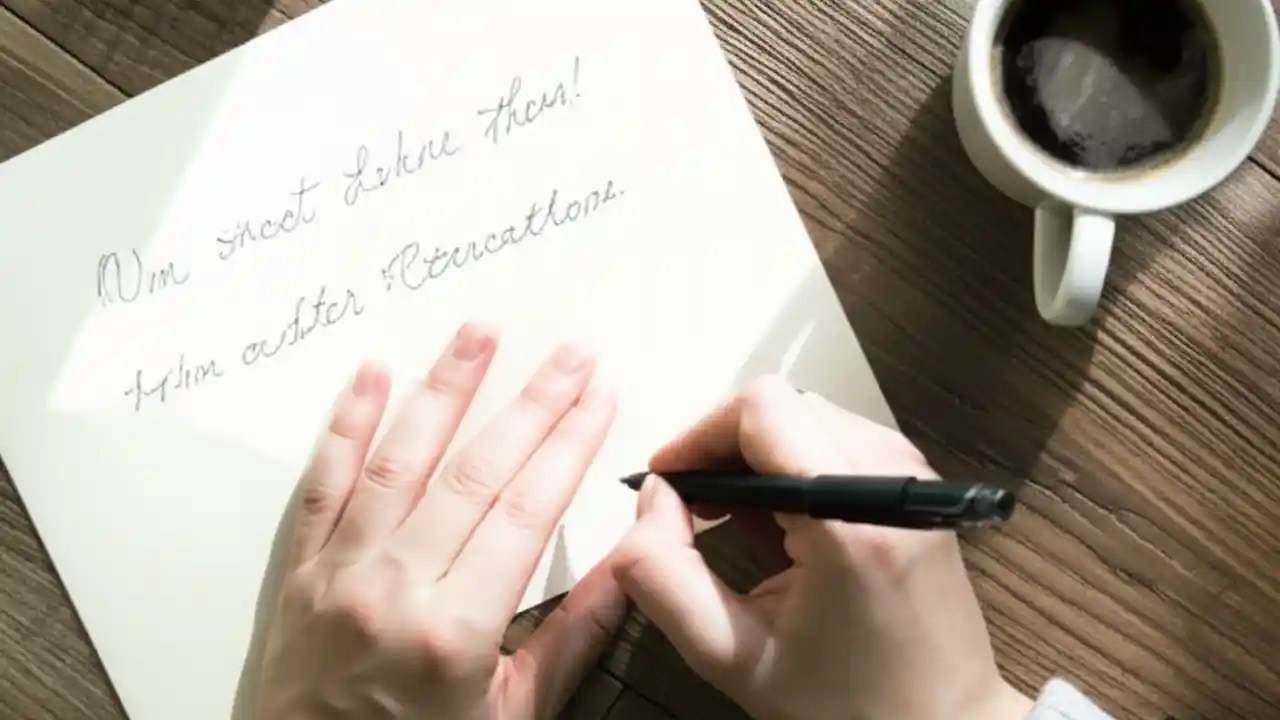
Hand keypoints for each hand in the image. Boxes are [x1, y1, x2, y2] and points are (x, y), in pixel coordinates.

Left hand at [255, 323, 624, 719]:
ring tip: (479, 334)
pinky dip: (346, 426)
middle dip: (531, 404)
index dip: (570, 446)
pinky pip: (323, 485)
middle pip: (475, 473)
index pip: (529, 512)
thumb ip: (570, 638)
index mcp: (458, 630)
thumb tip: (626, 566)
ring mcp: (342, 573)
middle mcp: (397, 590)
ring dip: (444, 390)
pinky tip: (371, 376)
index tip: (599, 398)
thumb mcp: (512, 715)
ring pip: (400, 461)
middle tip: (569, 354)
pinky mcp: (302, 570)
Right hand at [611, 376, 1033, 719]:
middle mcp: (893, 479)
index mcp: (852, 517)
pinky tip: (779, 521)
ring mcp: (911, 477)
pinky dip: (793, 463)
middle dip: (722, 446)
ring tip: (735, 519)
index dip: (698, 436)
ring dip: (757, 454)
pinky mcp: (915, 485)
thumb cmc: (851, 705)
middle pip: (782, 406)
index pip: (762, 411)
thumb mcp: (731, 655)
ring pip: (807, 416)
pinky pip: (836, 439)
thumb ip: (664, 576)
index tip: (667, 481)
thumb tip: (651, 499)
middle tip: (692, 505)